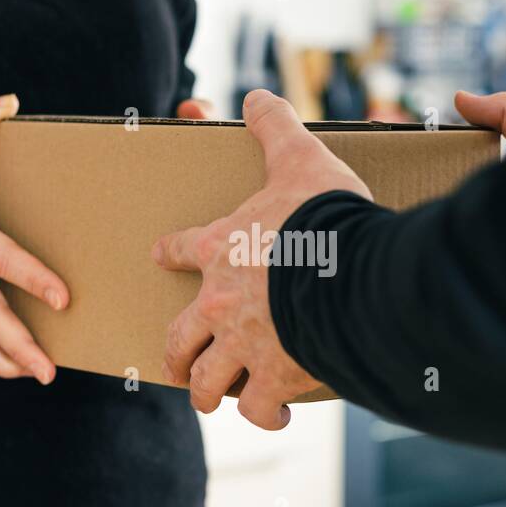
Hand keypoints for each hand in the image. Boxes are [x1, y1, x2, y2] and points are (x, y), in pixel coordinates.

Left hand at [152, 89, 369, 428]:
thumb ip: (276, 127)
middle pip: (179, 338)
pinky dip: (267, 413)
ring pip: (206, 382)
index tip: (159, 256)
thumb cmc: (322, 216)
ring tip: (217, 398)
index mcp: (220, 248)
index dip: (168, 252)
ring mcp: (242, 344)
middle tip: (179, 364)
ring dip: (208, 392)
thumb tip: (256, 92)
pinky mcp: (272, 376)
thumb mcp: (299, 159)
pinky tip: (278, 414)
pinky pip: (257, 406)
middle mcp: (218, 303)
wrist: (346, 272)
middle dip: (176, 355)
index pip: (179, 248)